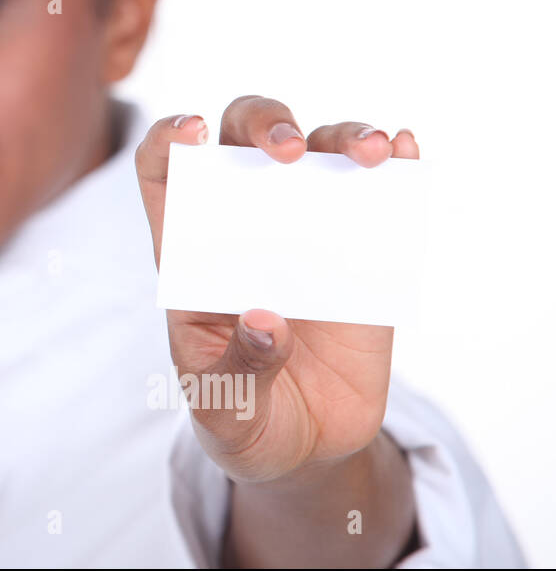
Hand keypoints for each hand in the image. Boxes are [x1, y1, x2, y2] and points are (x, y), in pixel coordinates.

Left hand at [134, 95, 419, 484]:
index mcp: (189, 252)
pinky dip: (396, 166)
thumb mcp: (223, 405)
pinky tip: (407, 151)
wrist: (304, 448)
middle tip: (288, 149)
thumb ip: (239, 368)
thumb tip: (270, 323)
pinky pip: (378, 196)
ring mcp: (305, 233)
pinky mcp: (363, 255)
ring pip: (318, 152)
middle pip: (243, 140)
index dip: (167, 137)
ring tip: (374, 151)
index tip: (191, 131)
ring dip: (344, 137)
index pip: (162, 171)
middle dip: (263, 122)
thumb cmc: (240, 414)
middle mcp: (244, 226)